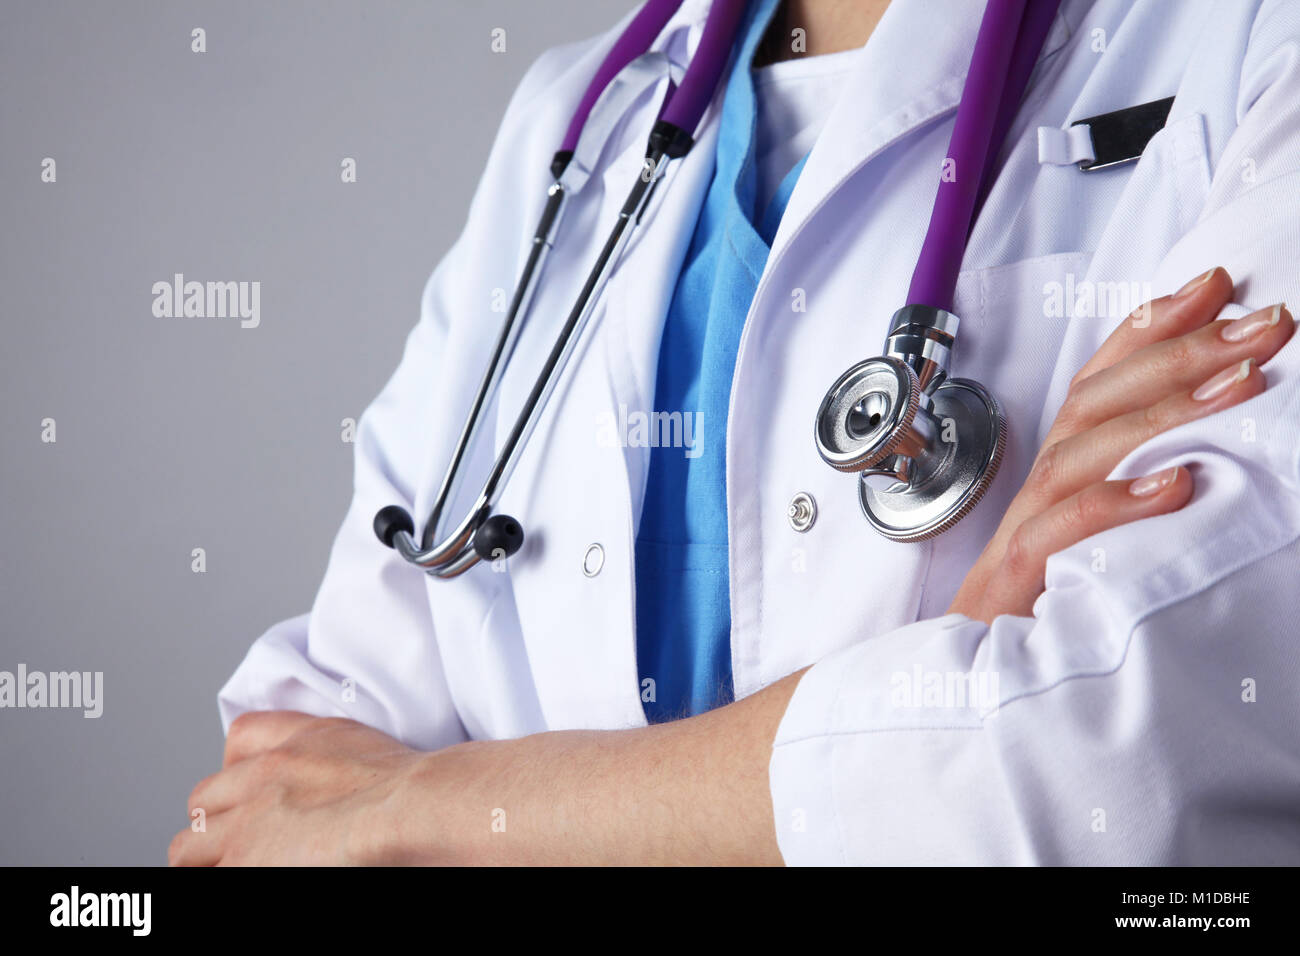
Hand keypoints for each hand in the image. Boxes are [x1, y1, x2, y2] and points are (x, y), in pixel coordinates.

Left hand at [169, 712, 426, 865]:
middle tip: (241, 843)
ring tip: (235, 868)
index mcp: (302, 741)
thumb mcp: (378, 753)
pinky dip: (223, 877)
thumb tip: (349, 796)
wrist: (414, 804)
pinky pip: (209, 875)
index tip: (247, 793)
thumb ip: (345, 761)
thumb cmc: (421, 790)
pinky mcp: (244, 862)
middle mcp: (265, 775)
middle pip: (204, 796)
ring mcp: (248, 823)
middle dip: (215, 820)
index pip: (241, 738)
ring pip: (188, 846)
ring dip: (207, 859)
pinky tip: (247, 875)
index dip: (236, 770)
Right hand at [949, 267, 1292, 623]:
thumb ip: (1137, 472)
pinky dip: (1120, 501)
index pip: (1102, 374)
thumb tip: (1212, 436)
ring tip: (1241, 384)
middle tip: (1264, 323)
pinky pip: (1068, 526)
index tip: (1215, 285)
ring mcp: (1032, 518)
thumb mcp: (1096, 521)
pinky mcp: (1025, 568)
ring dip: (1168, 410)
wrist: (979, 666)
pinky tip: (1177, 483)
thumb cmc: (1043, 591)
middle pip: (1102, 397)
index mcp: (1065, 461)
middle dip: (1183, 350)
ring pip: (1090, 447)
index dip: (1151, 323)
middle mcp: (1046, 477)